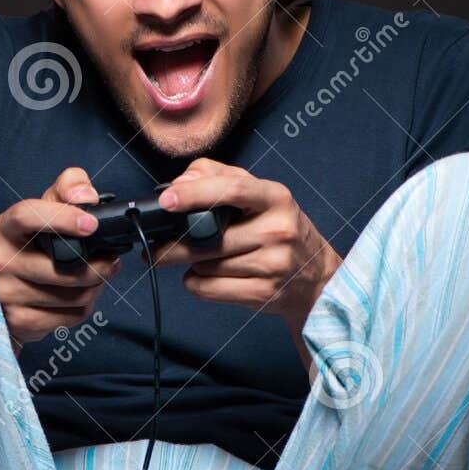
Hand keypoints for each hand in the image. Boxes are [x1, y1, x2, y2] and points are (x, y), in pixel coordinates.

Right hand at [0, 167, 121, 352]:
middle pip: (63, 267)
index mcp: (5, 228)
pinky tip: (78, 296)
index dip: (62, 218)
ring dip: (95, 286)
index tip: (91, 224)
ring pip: (73, 295)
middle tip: (110, 260)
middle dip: (98, 265)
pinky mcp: (19, 321)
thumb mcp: (45, 208)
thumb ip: (68, 187)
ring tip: (93, 277)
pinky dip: (84, 306)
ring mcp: (6, 293)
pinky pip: (70, 316)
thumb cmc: (29, 245)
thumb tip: (86, 195)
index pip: (28, 216)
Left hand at [152, 158, 341, 359]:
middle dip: (174, 244)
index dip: (195, 193)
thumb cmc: (278, 229)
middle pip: (209, 238)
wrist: (314, 276)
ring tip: (198, 258)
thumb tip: (180, 183)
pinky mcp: (264, 293)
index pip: (233, 189)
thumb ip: (217, 176)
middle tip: (154, 247)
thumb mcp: (258, 194)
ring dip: (190, 264)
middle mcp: (277, 230)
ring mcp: (273, 264)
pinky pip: (208, 288)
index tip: (166, 200)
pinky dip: (195, 283)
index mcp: (275, 198)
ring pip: (205, 264)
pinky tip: (204, 276)